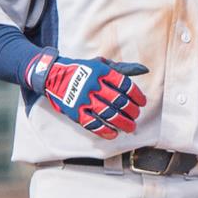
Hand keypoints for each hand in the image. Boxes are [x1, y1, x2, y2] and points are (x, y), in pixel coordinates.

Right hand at [25, 53, 147, 138]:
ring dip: (123, 123)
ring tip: (130, 127)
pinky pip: (93, 124)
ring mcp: (83, 99)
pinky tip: (113, 133)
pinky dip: (105, 130)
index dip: (137, 95)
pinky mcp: (75, 111)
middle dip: (132, 111)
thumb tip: (144, 70)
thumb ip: (122, 69)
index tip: (142, 103)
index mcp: (101, 71)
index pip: (124, 85)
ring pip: (109, 114)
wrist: (52, 75)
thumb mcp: (100, 64)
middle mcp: (92, 84)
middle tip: (136, 115)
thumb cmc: (82, 70)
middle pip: (119, 101)